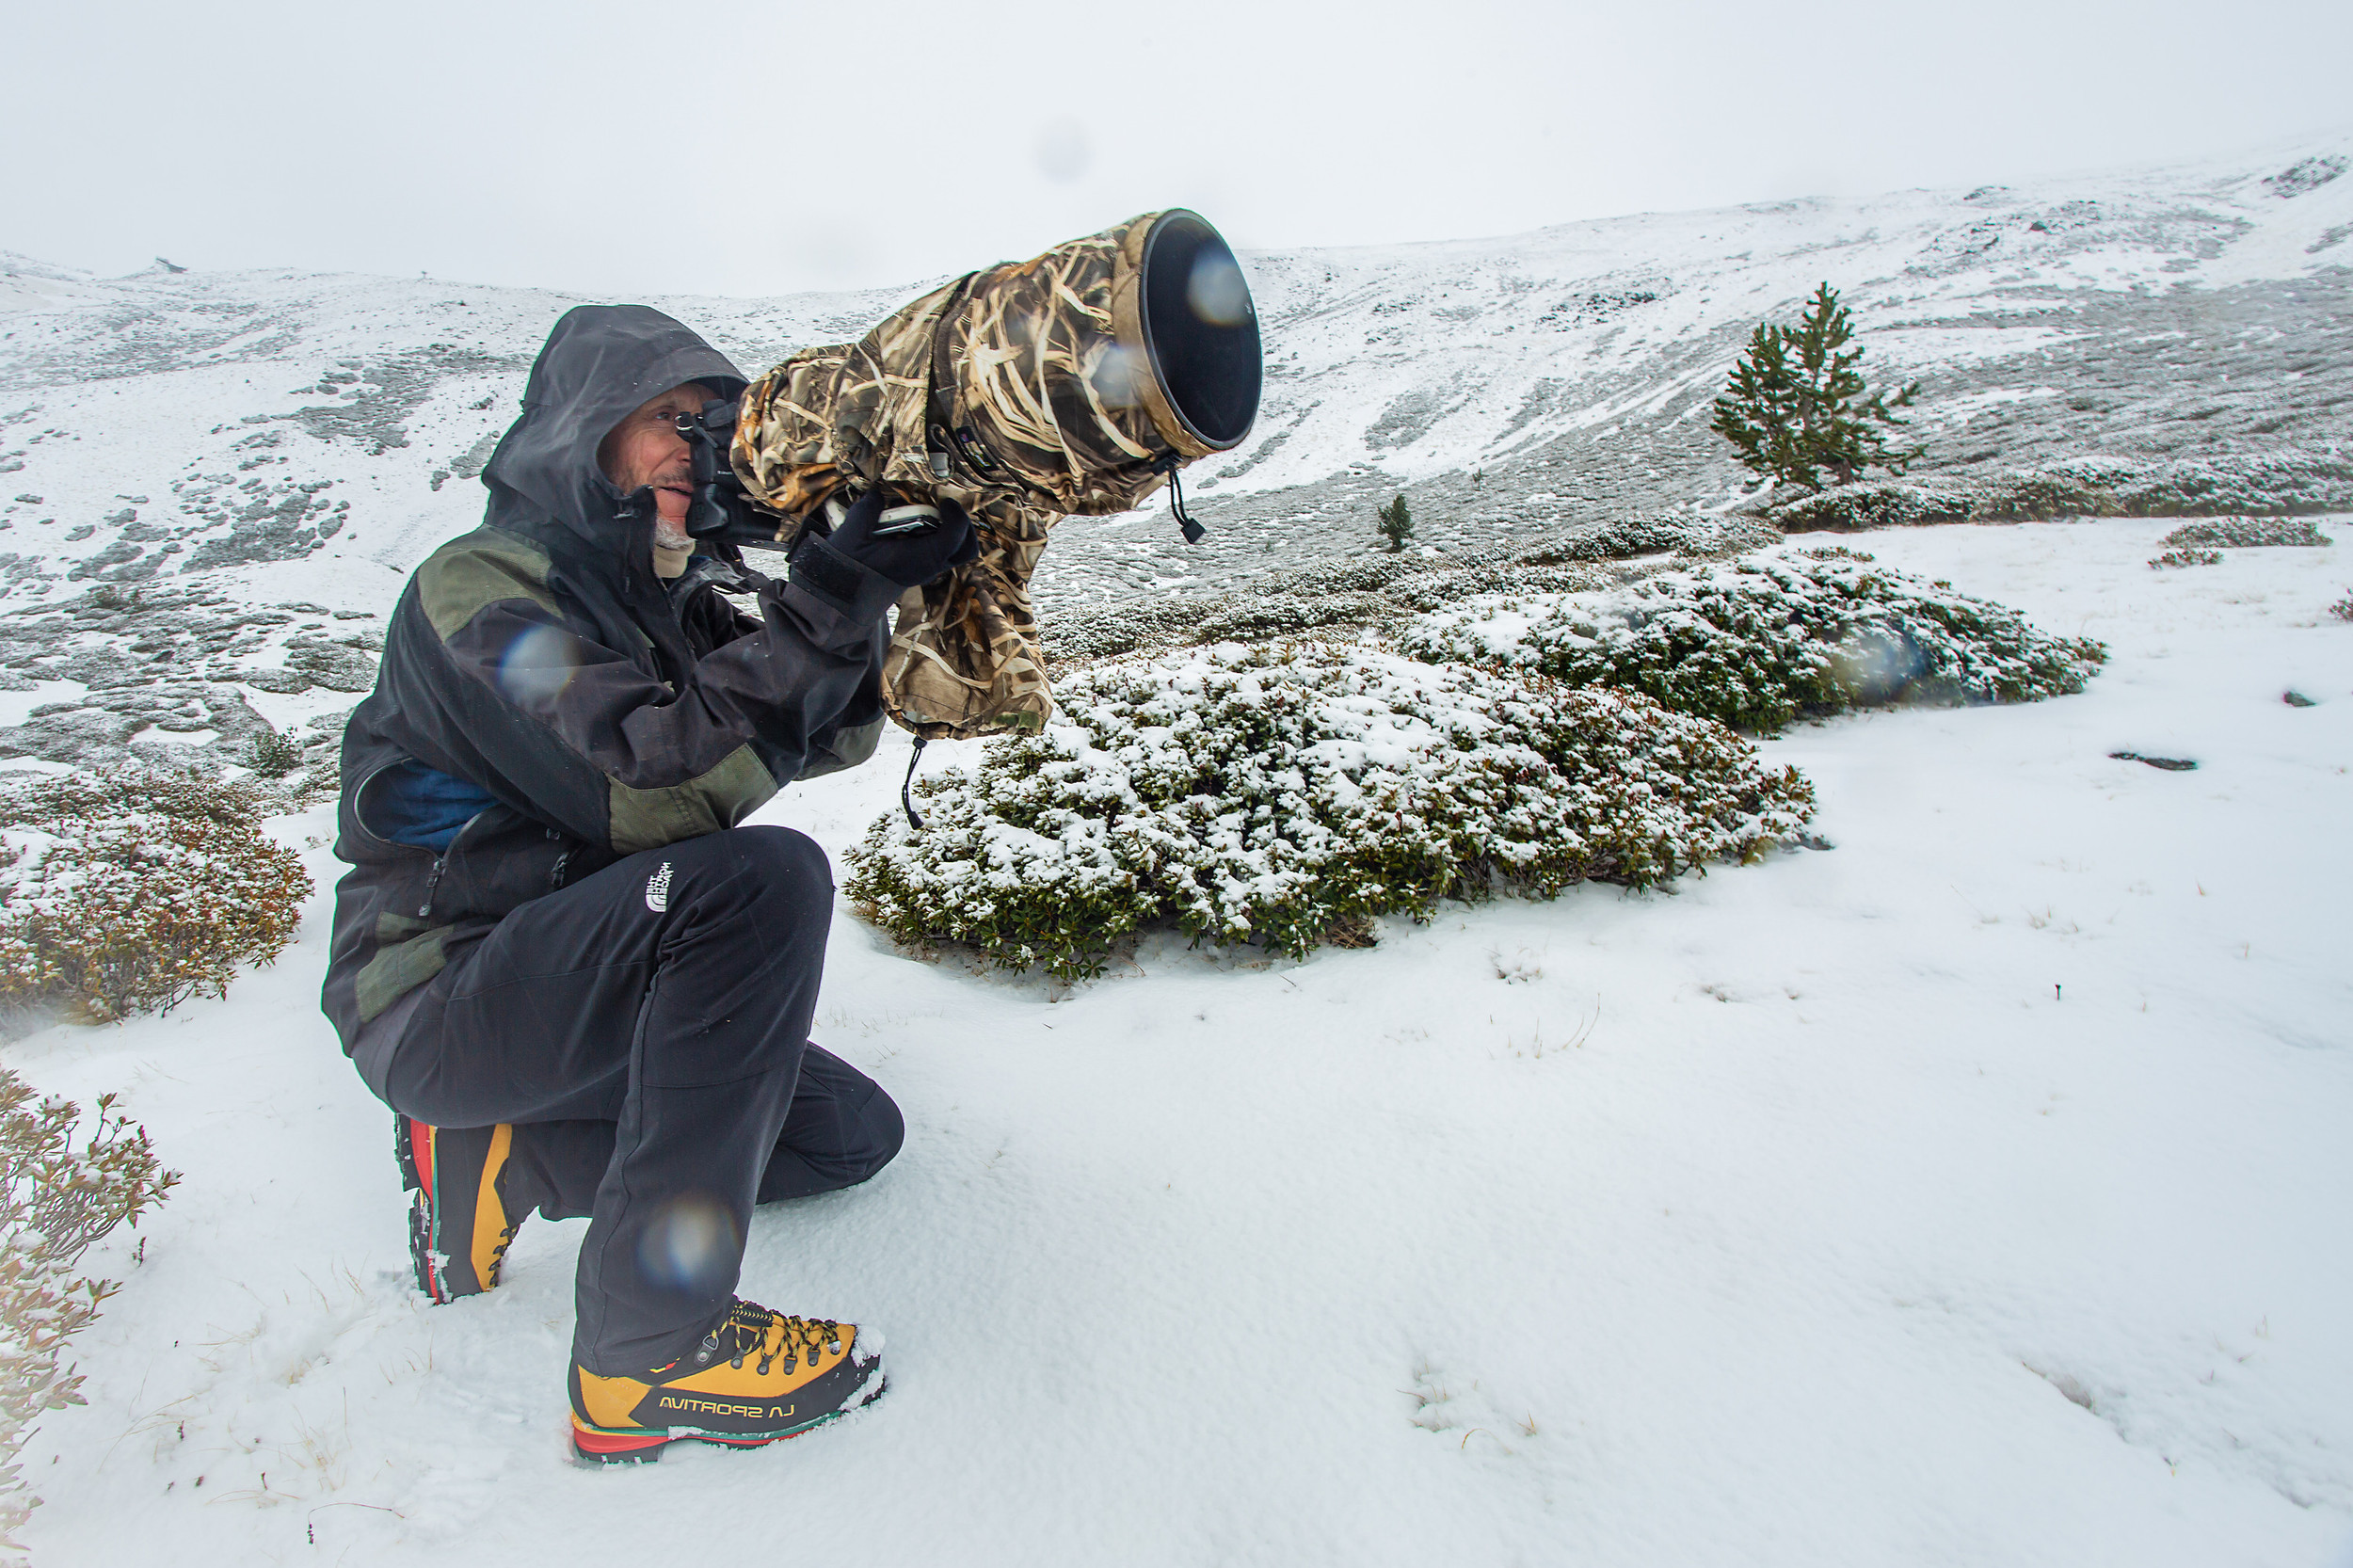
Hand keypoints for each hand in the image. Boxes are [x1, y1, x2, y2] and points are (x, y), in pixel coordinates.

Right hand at [820, 488, 978, 587]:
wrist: (839, 597)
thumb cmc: (847, 569)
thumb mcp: (853, 533)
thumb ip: (868, 508)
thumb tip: (877, 493)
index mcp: (921, 559)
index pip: (956, 536)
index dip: (956, 514)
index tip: (944, 501)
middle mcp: (928, 567)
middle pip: (966, 549)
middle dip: (962, 525)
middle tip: (945, 508)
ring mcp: (924, 570)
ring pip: (953, 551)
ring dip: (947, 529)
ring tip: (923, 513)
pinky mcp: (916, 569)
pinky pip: (937, 551)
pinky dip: (932, 534)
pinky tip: (908, 524)